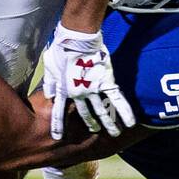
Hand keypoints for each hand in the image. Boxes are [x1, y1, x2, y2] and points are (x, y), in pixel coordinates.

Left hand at [41, 23, 135, 139]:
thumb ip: (49, 82)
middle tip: (94, 133)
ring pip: (102, 111)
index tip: (58, 138)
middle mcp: (79, 94)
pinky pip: (117, 100)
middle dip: (90, 125)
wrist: (77, 40)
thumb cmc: (61, 49)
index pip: (59, 112)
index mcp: (64, 90)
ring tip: (114, 134)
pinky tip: (130, 123)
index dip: (58, 125)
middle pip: (85, 114)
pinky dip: (124, 112)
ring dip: (108, 124)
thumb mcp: (50, 66)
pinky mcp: (106, 82)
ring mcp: (94, 90)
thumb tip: (48, 94)